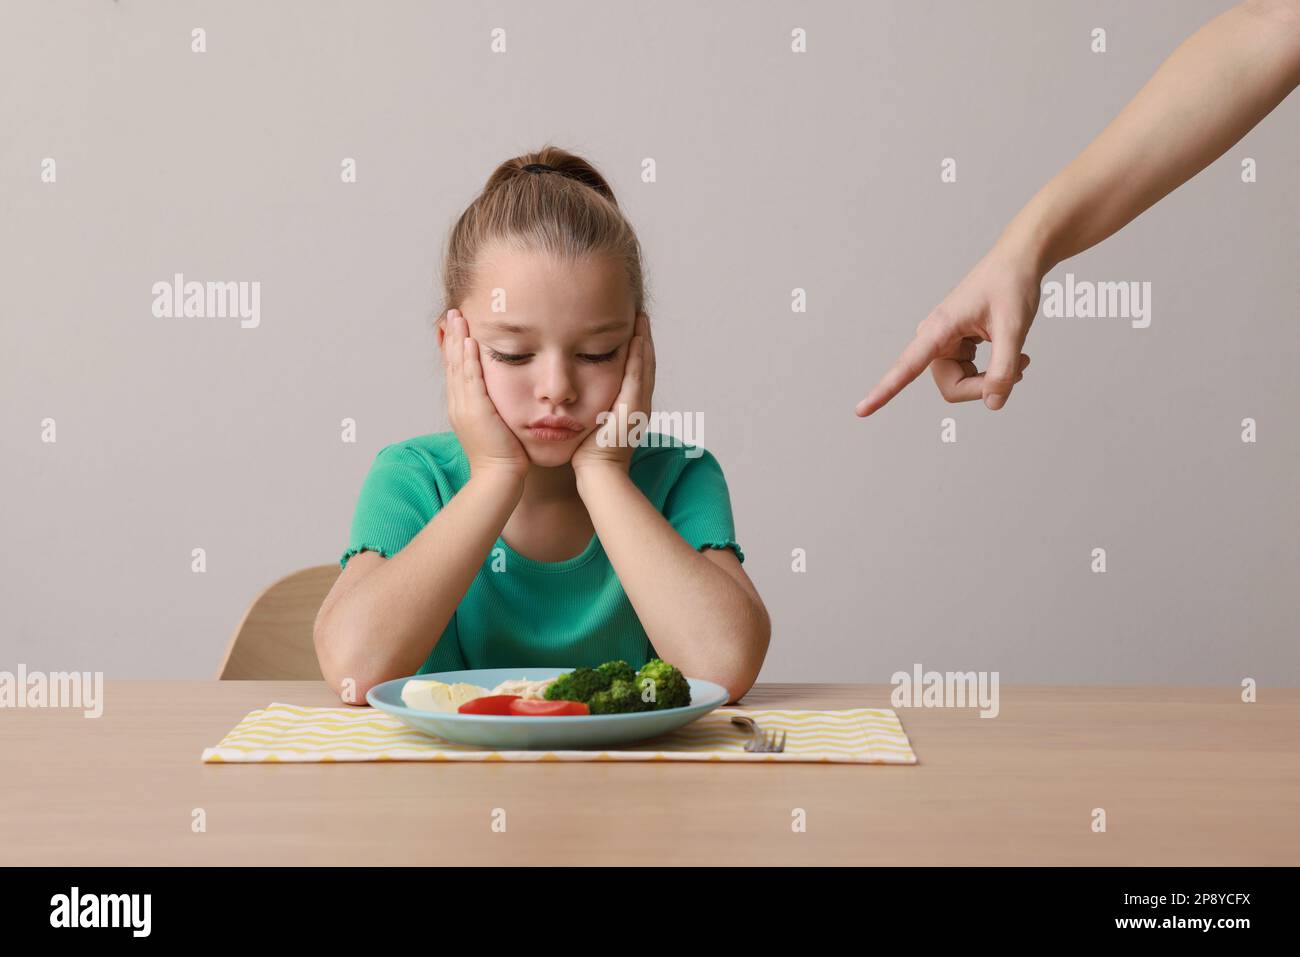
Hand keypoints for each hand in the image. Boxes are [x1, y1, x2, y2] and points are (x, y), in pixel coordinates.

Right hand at [439, 308, 529, 478]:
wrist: (500, 476)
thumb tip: (500, 399)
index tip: (455, 328)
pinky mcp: (475, 410)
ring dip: (458, 340)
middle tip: (451, 313)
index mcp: (462, 407)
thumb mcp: (496, 426)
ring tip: (458, 317)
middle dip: (452, 337)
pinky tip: (470, 341)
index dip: (454, 349)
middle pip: (452, 363)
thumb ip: (494, 410)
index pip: (456, 371)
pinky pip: (470, 378)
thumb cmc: (505, 456)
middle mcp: (458, 404)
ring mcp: (464, 406)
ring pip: (458, 366)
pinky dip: (469, 358)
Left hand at [572, 312, 654, 475]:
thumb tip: (580, 394)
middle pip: (646, 364)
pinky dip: (639, 355)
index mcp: (632, 407)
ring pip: (645, 366)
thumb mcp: (593, 424)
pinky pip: (637, 375)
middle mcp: (641, 403)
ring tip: (641, 319)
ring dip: (644, 341)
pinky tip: (636, 338)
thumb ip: (593, 407)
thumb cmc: (589, 454)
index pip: (637, 371)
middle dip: (644, 339)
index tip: (633, 328)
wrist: (598, 473)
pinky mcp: (634, 407)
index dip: (638, 349)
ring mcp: (640, 405)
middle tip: (641, 315)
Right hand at [855, 243, 1036, 415]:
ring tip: (1019, 358)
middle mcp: (934, 339)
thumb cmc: (1012, 285)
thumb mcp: (1013, 328)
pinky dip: (993, 372)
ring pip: (961, 384)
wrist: (1017, 261)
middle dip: (984, 386)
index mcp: (939, 328)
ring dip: (992, 379)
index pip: (907, 367)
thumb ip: (1004, 369)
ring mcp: (944, 344)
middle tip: (1019, 368)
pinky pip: (969, 375)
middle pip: (952, 387)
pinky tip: (1012, 354)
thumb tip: (993, 404)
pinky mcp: (955, 346)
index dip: (884, 390)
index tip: (861, 410)